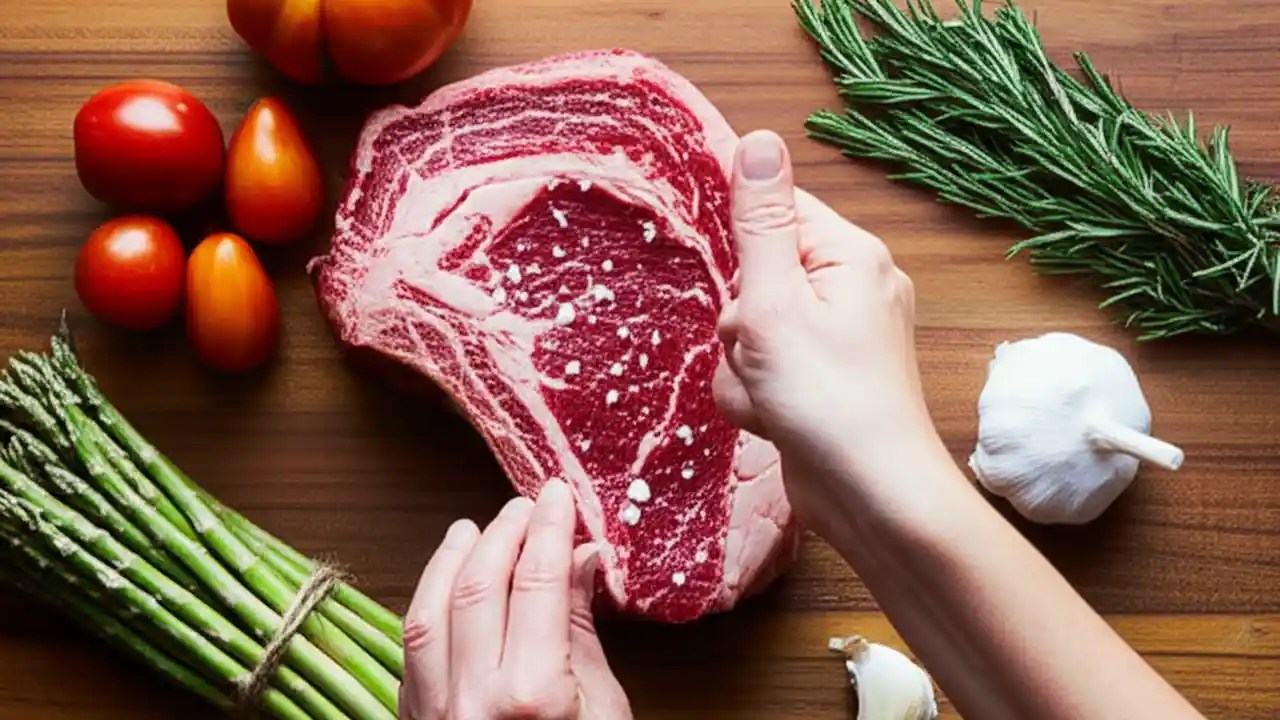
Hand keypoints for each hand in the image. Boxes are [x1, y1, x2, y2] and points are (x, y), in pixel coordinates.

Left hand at [400, 481, 631, 719]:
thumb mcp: (605, 709)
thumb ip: (581, 630)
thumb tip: (579, 558)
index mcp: (531, 695)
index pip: (537, 583)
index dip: (549, 529)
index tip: (557, 496)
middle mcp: (473, 700)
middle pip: (477, 589)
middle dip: (501, 535)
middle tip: (522, 508)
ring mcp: (434, 713)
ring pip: (427, 616)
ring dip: (448, 563)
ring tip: (469, 530)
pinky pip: (411, 654)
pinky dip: (428, 609)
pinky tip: (444, 589)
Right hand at [712, 130, 942, 530]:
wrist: (873, 498)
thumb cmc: (826, 399)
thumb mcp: (774, 302)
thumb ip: (759, 222)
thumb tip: (760, 139)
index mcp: (850, 256)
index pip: (774, 211)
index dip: (737, 240)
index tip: (727, 279)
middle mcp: (851, 289)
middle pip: (754, 277)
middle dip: (740, 323)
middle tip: (761, 353)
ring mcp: (839, 339)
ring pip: (751, 331)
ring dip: (743, 367)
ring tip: (770, 395)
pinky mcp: (823, 381)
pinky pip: (765, 369)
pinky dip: (758, 395)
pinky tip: (774, 419)